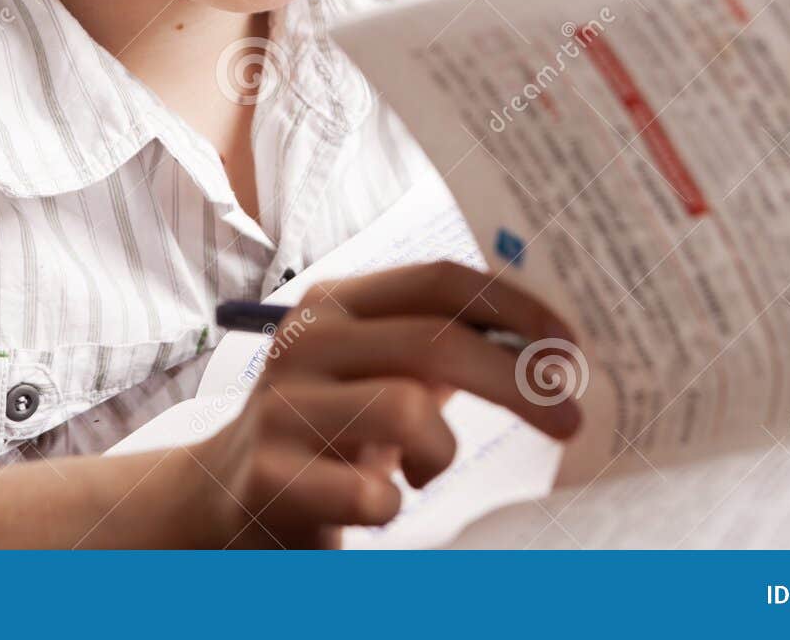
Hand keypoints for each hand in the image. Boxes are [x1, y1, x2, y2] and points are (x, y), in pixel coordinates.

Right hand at [184, 260, 584, 547]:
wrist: (218, 503)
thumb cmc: (328, 434)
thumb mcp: (383, 374)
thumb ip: (446, 347)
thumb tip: (548, 345)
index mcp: (337, 303)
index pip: (439, 281)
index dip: (515, 309)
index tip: (569, 350)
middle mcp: (306, 339)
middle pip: (437, 341)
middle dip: (518, 382)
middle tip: (570, 422)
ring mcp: (281, 406)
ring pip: (408, 410)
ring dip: (440, 453)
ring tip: (419, 473)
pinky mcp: (268, 476)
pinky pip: (371, 494)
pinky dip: (394, 508)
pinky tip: (375, 508)